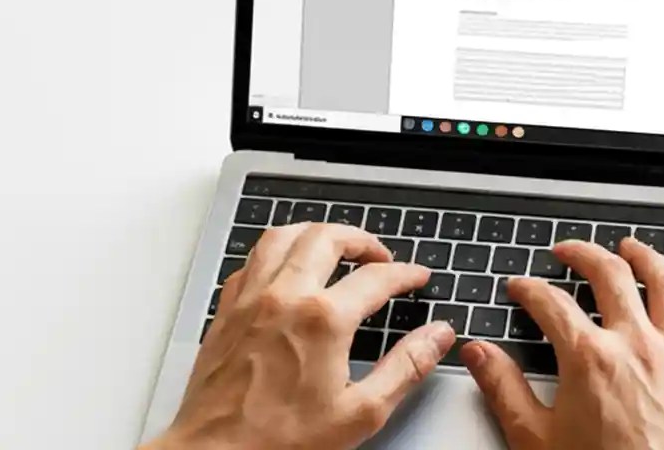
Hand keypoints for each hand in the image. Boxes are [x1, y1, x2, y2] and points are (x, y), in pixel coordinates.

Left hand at [143, 223, 455, 449]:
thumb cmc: (280, 441)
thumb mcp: (361, 412)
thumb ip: (406, 367)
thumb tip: (437, 336)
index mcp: (323, 319)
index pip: (377, 277)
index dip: (405, 274)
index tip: (416, 277)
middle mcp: (284, 298)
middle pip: (327, 238)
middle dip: (361, 240)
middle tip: (379, 256)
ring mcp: (250, 301)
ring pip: (283, 237)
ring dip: (316, 233)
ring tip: (335, 245)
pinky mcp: (226, 313)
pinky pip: (251, 262)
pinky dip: (275, 254)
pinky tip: (286, 268)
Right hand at [462, 237, 663, 449]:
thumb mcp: (534, 439)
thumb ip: (504, 389)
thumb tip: (478, 356)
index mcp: (589, 358)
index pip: (551, 303)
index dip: (529, 289)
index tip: (521, 286)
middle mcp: (635, 345)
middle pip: (611, 275)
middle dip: (584, 254)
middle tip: (569, 251)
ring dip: (648, 259)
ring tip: (632, 247)